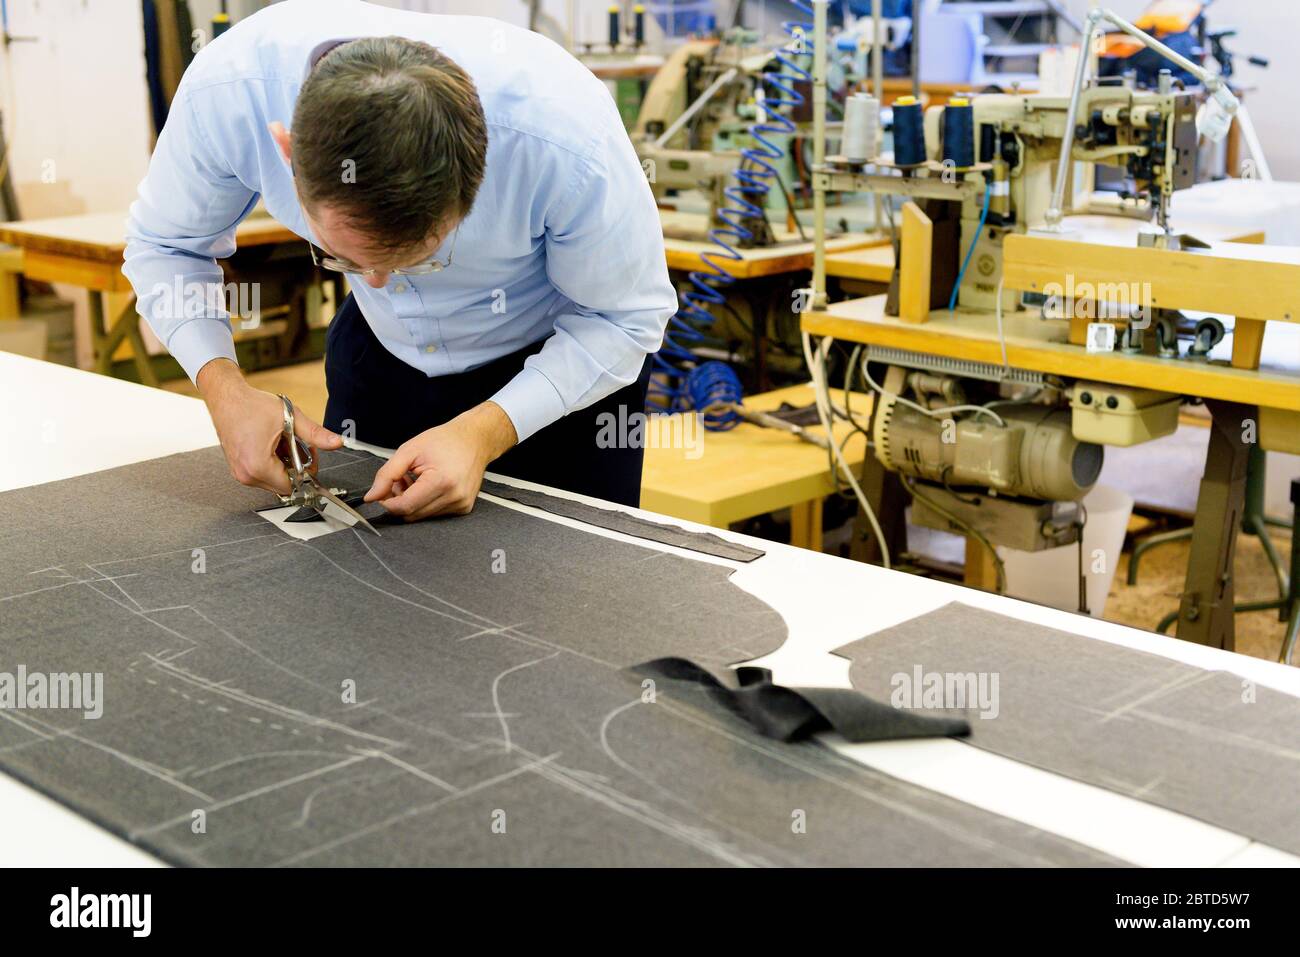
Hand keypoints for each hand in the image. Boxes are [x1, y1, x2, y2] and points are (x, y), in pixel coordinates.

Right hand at [196, 358, 341, 494]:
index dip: (305, 473)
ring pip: (273, 481)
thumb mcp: (290, 418)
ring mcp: (239, 473)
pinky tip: (272, 445)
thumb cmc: (251, 405)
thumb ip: (315, 434)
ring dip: (283, 465)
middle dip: (295, 468)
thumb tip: (336, 442)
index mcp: (258, 466)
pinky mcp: (237, 468)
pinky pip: (261, 474)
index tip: (309, 457)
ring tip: (282, 442)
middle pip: (283, 486)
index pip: (291, 487)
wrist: (226, 397)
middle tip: (297, 446)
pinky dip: (271, 463)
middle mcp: (246, 474)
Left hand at [363, 402, 517, 519]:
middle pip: (412, 514)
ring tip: (416, 480)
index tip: (382, 493)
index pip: (405, 506)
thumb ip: (386, 474)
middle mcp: (454, 497)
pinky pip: (434, 513)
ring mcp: (461, 505)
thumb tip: (371, 496)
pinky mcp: (463, 508)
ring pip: (422, 515)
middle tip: (401, 480)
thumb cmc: (446, 440)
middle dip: (400, 501)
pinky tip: (428, 486)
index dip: (388, 502)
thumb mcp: (409, 450)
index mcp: (442, 481)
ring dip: (412, 502)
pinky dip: (425, 502)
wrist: (476, 439)